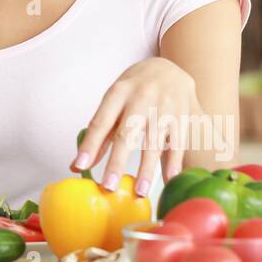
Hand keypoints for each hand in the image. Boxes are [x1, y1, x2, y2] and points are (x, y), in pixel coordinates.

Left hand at [73, 57, 203, 198]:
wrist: (170, 69)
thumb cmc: (135, 89)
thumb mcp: (114, 102)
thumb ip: (100, 134)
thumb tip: (78, 165)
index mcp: (117, 92)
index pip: (101, 121)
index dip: (90, 144)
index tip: (80, 165)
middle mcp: (140, 98)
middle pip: (126, 133)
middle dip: (117, 161)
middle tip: (108, 186)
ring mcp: (164, 106)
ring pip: (154, 141)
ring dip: (147, 169)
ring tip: (140, 192)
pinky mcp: (183, 115)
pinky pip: (178, 142)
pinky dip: (174, 161)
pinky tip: (169, 179)